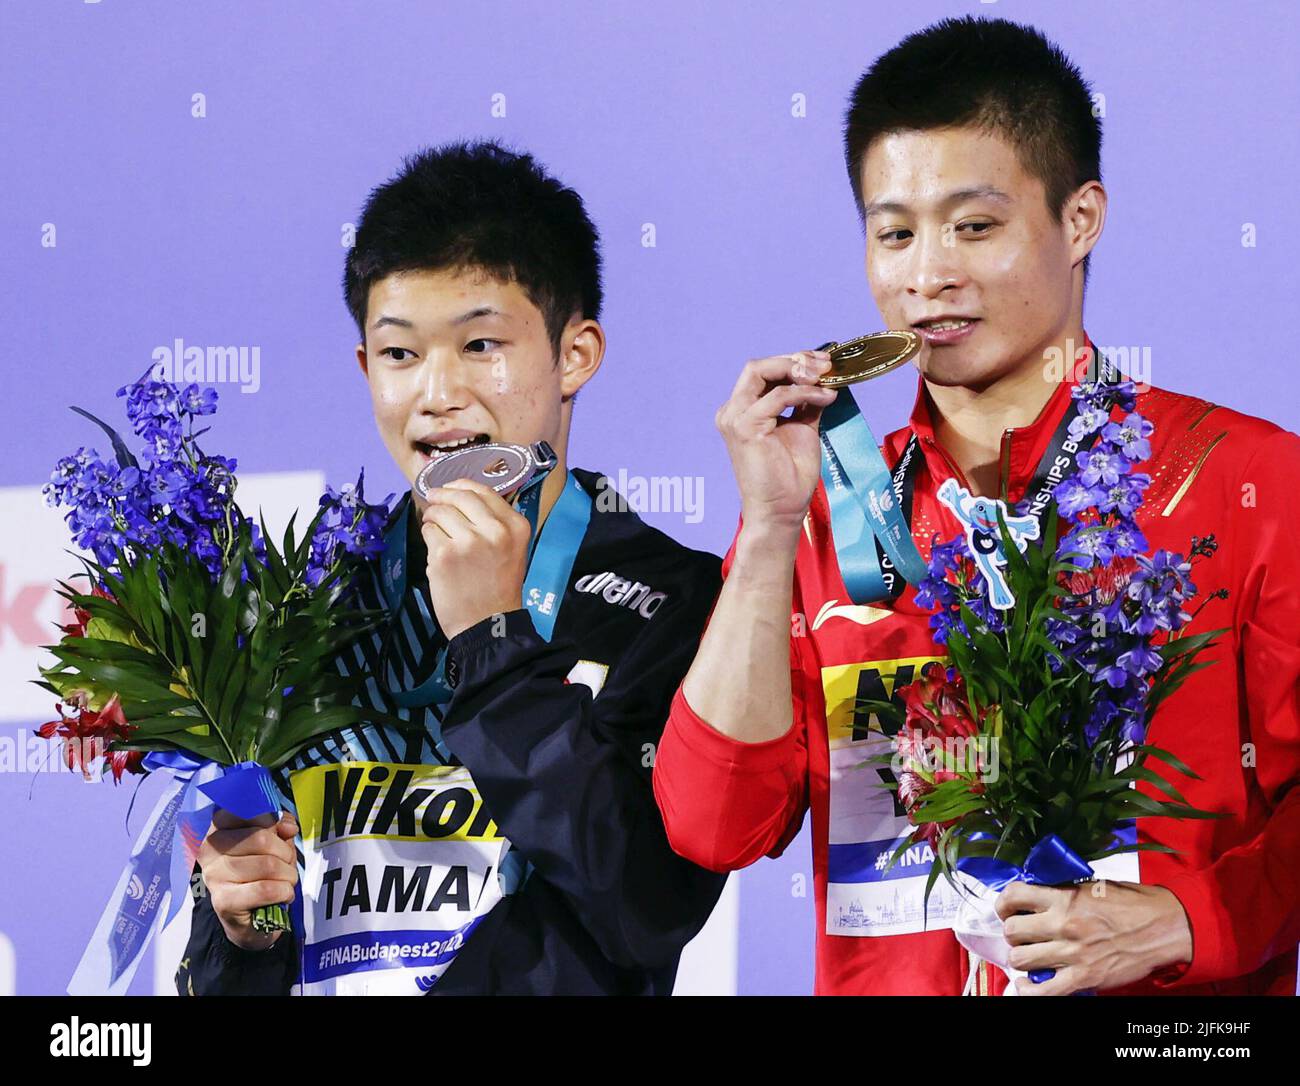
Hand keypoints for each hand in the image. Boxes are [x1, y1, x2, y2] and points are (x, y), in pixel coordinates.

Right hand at [199, 806, 297, 950]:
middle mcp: (210, 848)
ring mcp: (214, 875)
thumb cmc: (260, 872)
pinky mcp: (223, 901)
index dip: (272, 820)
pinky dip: (284, 892)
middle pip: (262, 839)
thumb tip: (288, 827)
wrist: (249, 917)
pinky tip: (282, 895)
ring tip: (285, 881)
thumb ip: (280, 826)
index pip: (248, 811)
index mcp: (219, 827)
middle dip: (285, 853)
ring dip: (288, 875)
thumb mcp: (274, 841)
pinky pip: (266, 889)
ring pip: (268, 865)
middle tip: (287, 864)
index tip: (280, 832)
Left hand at [421, 478, 530, 639]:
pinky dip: (428, 538)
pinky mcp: (444, 555)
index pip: (483, 490)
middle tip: (433, 500)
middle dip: (441, 495)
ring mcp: (468, 542)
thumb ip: (495, 522)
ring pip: (439, 512)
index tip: (450, 488)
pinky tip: (437, 551)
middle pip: (459, 496)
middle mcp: (494, 530)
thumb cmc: (498, 587)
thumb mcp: (511, 549)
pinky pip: (428, 532)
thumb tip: (461, 496)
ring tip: (436, 531)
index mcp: (515, 526)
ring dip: (432, 518)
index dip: (461, 485)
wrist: (488, 624)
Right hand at [714, 350, 837, 535]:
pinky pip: (777, 396)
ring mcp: (735, 418)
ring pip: (761, 371)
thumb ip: (805, 402)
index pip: (763, 372)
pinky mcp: (745, 427)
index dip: (793, 362)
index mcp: (743, 411)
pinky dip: (804, 392)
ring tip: (825, 379)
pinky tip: (824, 398)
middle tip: (825, 367)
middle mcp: (732, 411)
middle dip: (794, 360)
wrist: (781, 510)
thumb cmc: (789, 476)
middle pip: (757, 365)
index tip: (823, 364)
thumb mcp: (802, 427)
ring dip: (798, 371)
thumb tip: (823, 378)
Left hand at [996, 880, 1192, 994]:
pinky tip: (1028, 984)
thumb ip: (1062, 891)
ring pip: (1020, 959)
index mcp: (1065, 897)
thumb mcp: (1092, 885)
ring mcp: (1073, 953)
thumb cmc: (1132, 904)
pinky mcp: (1084, 978)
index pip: (1013, 895)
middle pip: (1012, 931)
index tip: (1007, 908)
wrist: (1165, 927)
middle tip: (1022, 934)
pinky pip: (1043, 992)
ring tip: (1029, 955)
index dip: (1004, 903)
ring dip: (1021, 958)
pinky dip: (1030, 990)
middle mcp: (1064, 924)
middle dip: (1012, 933)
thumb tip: (1035, 897)